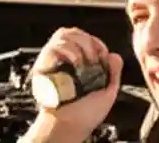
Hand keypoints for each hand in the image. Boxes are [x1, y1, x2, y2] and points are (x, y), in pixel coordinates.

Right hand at [22, 27, 123, 142]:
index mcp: (78, 64)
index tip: (102, 55)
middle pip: (73, 32)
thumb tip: (114, 54)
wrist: (70, 126)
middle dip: (88, 41)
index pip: (85, 39)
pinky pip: (53, 46)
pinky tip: (76, 64)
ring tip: (84, 62)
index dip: (96, 42)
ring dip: (79, 45)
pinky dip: (69, 50)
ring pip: (63, 34)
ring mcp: (53, 61)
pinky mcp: (43, 66)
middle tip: (93, 58)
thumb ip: (113, 73)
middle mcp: (64, 60)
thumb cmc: (85, 115)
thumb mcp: (107, 93)